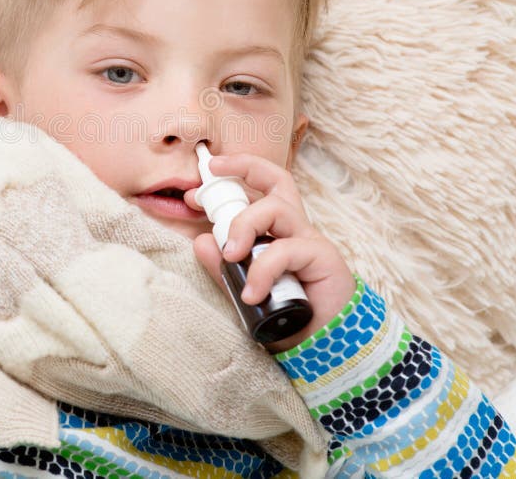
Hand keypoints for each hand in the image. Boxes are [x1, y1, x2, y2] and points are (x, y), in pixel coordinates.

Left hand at [184, 152, 355, 352]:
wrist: (321, 348)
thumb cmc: (286, 317)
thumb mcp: (244, 290)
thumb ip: (224, 269)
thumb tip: (201, 242)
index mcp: (275, 232)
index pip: (258, 190)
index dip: (229, 181)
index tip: (193, 193)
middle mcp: (293, 228)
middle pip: (277, 180)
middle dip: (245, 166)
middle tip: (213, 175)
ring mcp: (308, 240)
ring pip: (275, 208)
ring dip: (244, 226)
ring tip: (231, 256)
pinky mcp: (322, 256)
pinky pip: (285, 250)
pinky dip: (263, 270)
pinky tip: (252, 294)